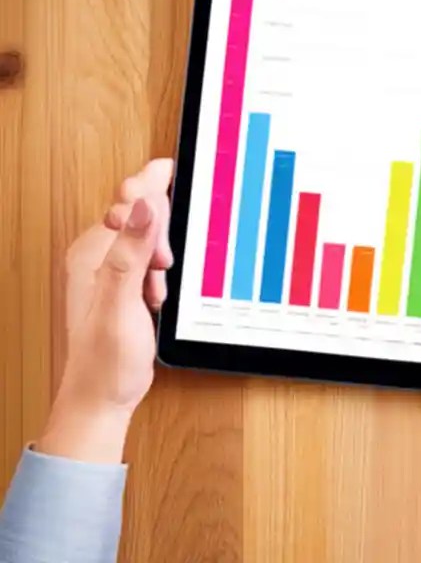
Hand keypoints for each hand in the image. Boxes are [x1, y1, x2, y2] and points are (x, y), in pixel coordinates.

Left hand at [37, 159, 173, 463]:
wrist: (102, 398)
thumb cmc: (104, 360)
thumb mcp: (121, 302)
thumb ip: (130, 252)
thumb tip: (143, 207)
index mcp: (91, 254)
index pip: (126, 201)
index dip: (152, 194)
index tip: (175, 177)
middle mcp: (97, 258)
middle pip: (139, 215)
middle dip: (163, 229)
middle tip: (166, 260)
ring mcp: (110, 272)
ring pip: (149, 239)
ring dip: (163, 255)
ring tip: (160, 282)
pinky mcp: (124, 287)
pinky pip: (149, 261)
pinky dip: (161, 274)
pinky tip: (158, 293)